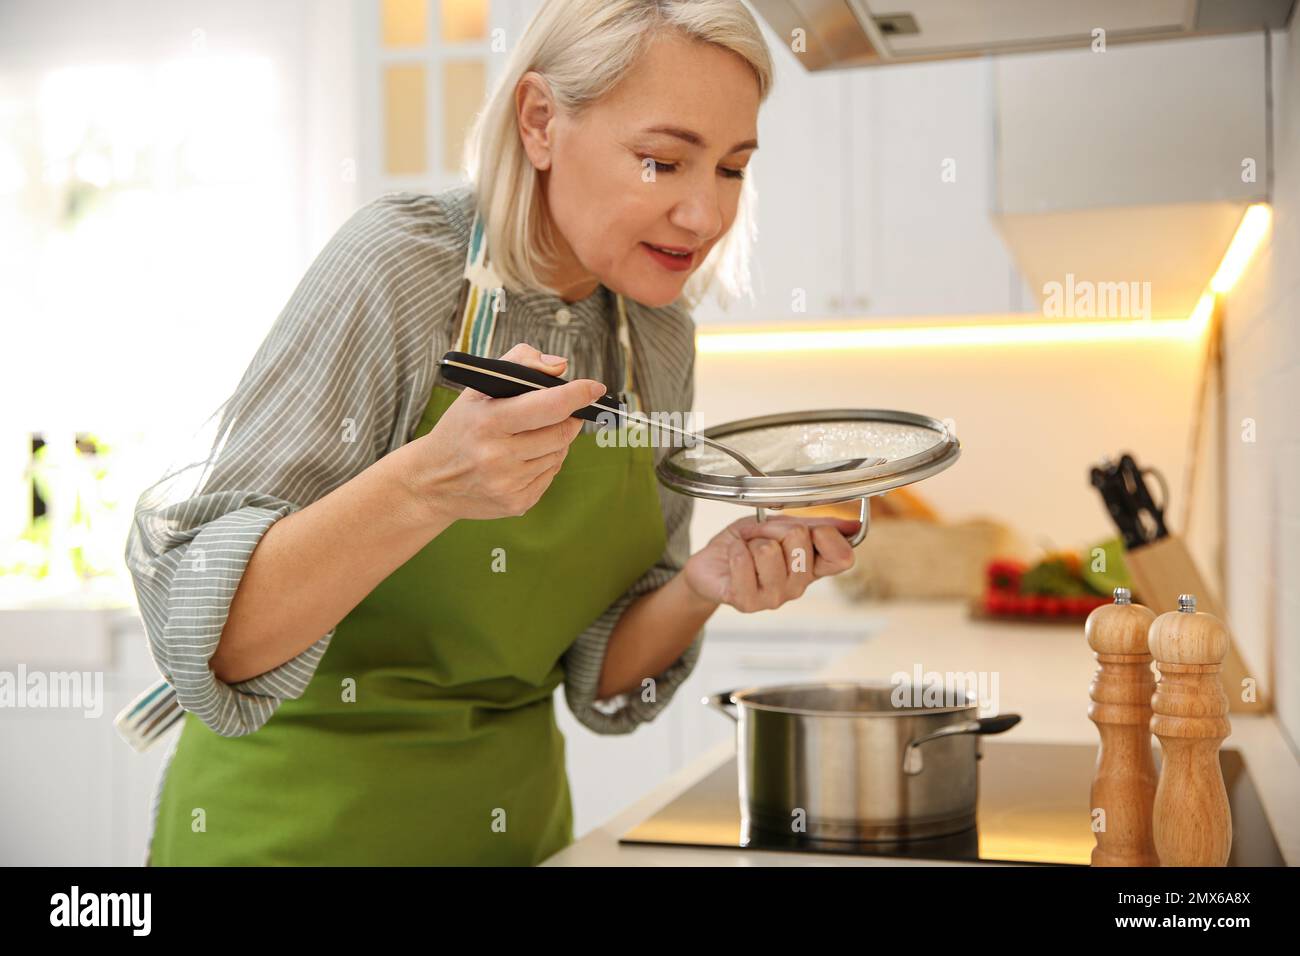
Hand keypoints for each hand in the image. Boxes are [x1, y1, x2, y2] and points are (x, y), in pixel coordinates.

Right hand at [395, 342, 604, 522]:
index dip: (578, 394)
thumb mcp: (477, 388)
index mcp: (488, 422)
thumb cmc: (461, 427)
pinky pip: (551, 475)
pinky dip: (546, 462)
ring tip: (532, 435)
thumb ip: (519, 363)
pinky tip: (524, 458)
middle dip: (569, 418)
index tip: (595, 387)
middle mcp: (498, 456)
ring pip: (560, 454)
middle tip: (562, 411)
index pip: (549, 405)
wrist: (431, 481)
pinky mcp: (516, 503)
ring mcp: (508, 484)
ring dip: (557, 441)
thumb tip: (560, 367)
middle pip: (561, 433)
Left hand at [683, 514, 859, 611]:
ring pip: (769, 550)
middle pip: (800, 539)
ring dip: (752, 541)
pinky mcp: (748, 602)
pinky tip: (733, 556)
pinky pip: (744, 562)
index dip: (826, 535)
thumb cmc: (747, 545)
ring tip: (746, 549)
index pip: (842, 557)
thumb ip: (815, 525)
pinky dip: (735, 550)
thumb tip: (852, 525)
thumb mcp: (780, 526)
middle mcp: (798, 586)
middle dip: (774, 527)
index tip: (805, 527)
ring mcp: (775, 597)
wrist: (711, 565)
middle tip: (761, 537)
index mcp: (813, 567)